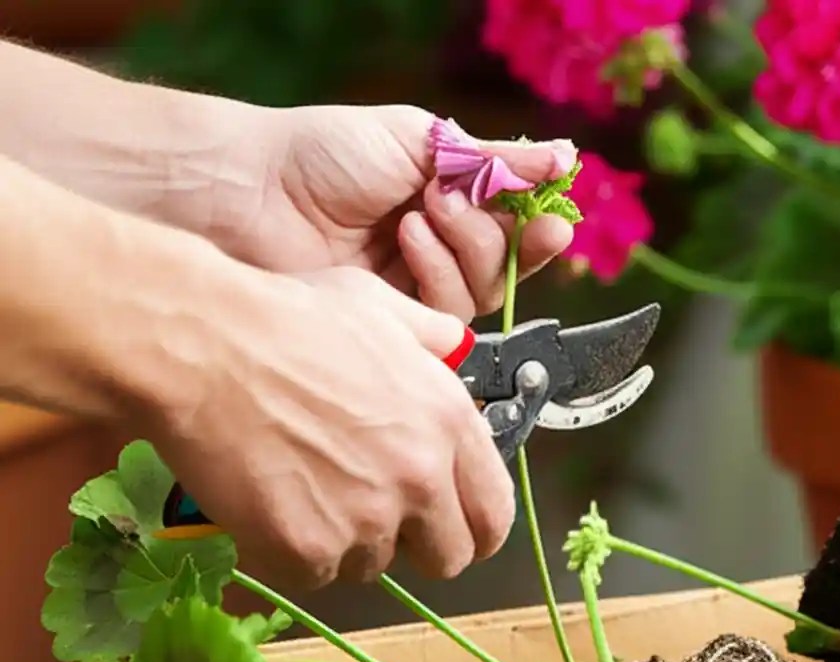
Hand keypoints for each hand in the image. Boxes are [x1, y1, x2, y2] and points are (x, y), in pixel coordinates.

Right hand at [144, 266, 514, 588]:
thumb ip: (432, 336)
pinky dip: (293, 550)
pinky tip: (271, 500)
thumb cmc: (287, 318)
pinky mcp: (308, 550)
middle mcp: (421, 476)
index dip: (475, 525)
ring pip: (374, 564)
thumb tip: (454, 346)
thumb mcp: (380, 307)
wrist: (206, 349)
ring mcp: (367, 519)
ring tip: (306, 485)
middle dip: (418, 544)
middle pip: (450, 557)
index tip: (452, 525)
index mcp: (450, 422)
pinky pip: (315, 573)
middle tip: (376, 516)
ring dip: (347, 540)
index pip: (495, 512)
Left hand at [218, 104, 576, 321]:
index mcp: (447, 198)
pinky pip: (445, 315)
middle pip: (505, 266)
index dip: (538, 228)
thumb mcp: (422, 140)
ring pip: (480, 293)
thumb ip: (496, 161)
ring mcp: (413, 286)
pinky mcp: (392, 322)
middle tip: (460, 203)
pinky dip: (436, 271)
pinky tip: (406, 238)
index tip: (554, 221)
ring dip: (463, 249)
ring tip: (421, 212)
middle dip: (498, 236)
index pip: (513, 224)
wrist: (254, 190)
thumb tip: (564, 156)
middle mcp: (436, 247)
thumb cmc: (326, 153)